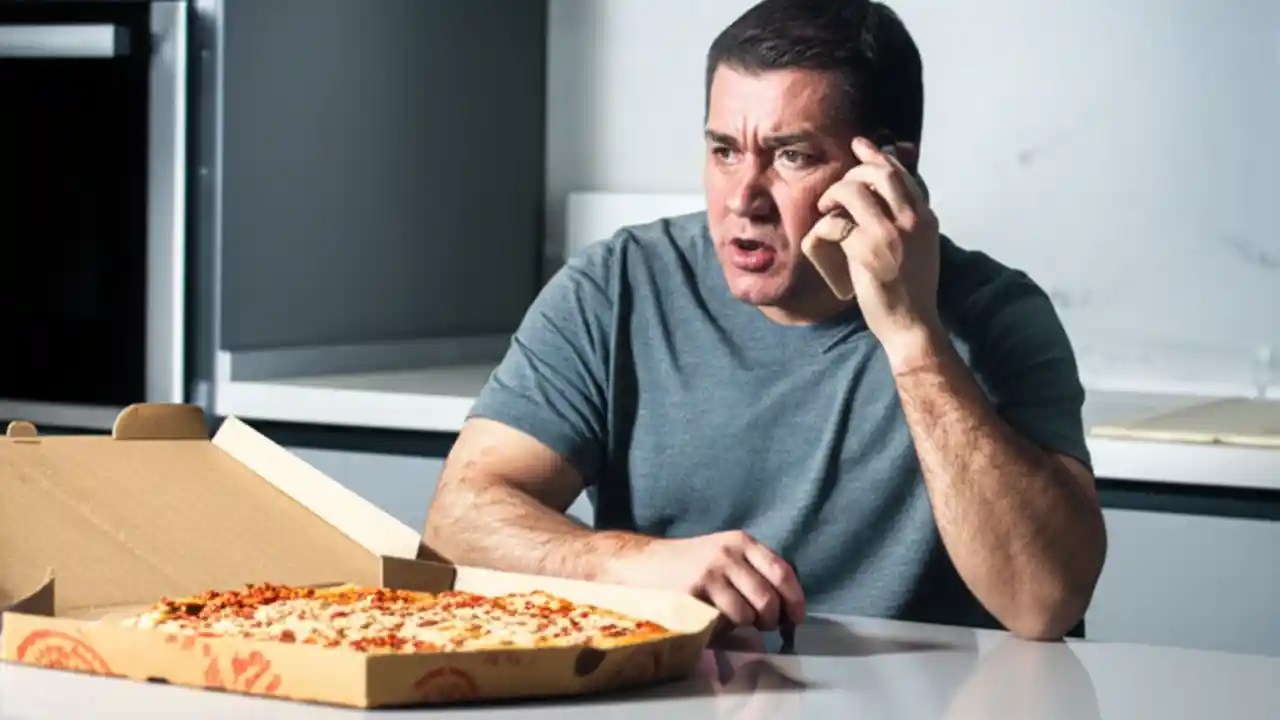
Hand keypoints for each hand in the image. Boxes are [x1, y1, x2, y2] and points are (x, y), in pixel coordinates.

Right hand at [602, 530, 804, 631]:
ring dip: (752, 624)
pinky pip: (730, 616)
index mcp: (742, 542)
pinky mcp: (698, 587)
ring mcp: (714, 568)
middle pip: (772, 595)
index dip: (795, 598)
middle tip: (765, 626)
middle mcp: (731, 552)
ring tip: (740, 622)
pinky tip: (718, 619)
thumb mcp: (722, 554)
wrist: (642, 563)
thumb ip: (751, 570)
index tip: (796, 617)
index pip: (783, 570)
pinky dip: (730, 626)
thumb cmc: (686, 565)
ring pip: (754, 610)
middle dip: (774, 619)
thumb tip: (784, 603)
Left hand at [801, 137, 942, 362]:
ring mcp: (890, 234)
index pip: (901, 174)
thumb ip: (906, 222)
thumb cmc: (910, 291)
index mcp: (925, 218)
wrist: (911, 324)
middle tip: (837, 188)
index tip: (860, 145)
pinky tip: (822, 236)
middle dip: (854, 172)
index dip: (877, 156)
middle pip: (880, 174)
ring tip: (826, 209)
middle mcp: (912, 220)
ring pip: (854, 191)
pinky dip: (824, 227)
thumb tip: (883, 201)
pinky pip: (836, 223)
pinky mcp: (866, 250)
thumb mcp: (919, 248)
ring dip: (834, 194)